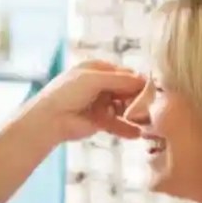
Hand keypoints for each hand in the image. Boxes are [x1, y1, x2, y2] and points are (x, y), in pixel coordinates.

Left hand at [31, 60, 146, 141]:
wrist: (50, 119)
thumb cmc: (68, 92)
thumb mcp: (94, 79)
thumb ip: (120, 80)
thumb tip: (144, 80)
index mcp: (97, 69)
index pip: (124, 73)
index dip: (137, 80)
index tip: (152, 89)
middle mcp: (100, 85)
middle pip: (126, 90)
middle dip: (138, 98)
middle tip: (151, 106)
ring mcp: (101, 103)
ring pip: (124, 107)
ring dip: (135, 113)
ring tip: (147, 121)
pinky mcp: (100, 122)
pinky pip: (118, 124)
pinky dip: (127, 129)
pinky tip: (138, 134)